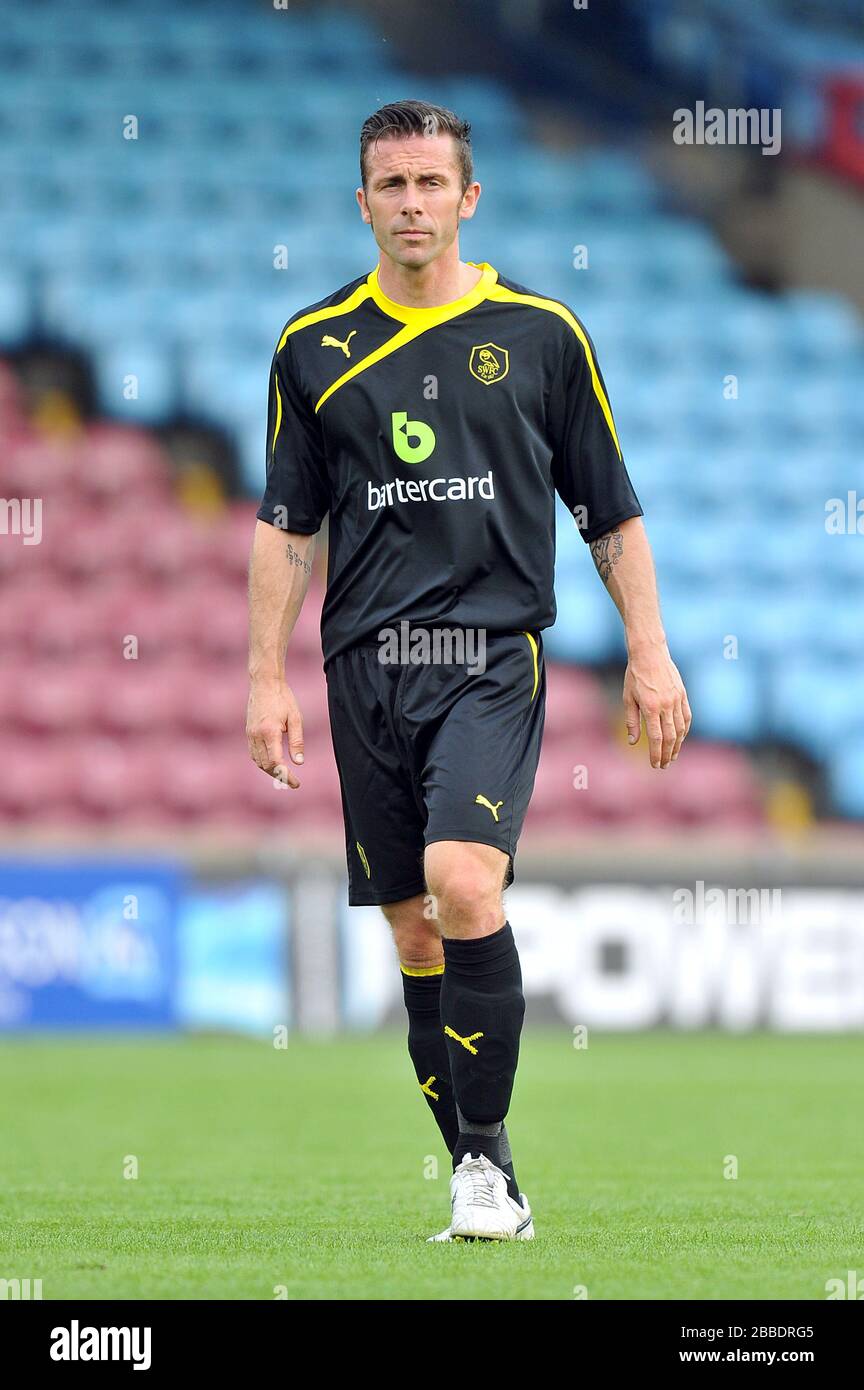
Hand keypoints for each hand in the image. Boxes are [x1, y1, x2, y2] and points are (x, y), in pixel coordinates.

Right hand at [246, 681, 304, 788]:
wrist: (264, 683)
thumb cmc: (283, 698)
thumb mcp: (296, 718)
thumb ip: (297, 742)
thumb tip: (298, 763)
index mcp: (270, 732)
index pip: (276, 762)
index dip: (285, 775)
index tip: (296, 783)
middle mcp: (257, 735)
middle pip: (265, 766)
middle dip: (278, 776)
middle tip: (292, 782)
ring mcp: (250, 734)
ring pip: (258, 761)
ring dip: (270, 771)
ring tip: (284, 774)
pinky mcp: (248, 732)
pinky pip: (254, 754)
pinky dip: (263, 762)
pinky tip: (273, 763)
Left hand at [623, 646, 690, 768]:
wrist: (650, 654)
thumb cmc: (635, 676)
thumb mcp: (628, 698)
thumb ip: (632, 721)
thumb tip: (633, 742)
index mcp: (650, 707)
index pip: (655, 738)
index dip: (656, 754)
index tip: (655, 764)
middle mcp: (666, 705)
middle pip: (670, 737)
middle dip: (667, 754)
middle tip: (664, 765)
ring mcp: (676, 699)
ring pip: (680, 729)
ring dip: (677, 745)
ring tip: (672, 756)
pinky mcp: (683, 694)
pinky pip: (687, 717)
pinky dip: (685, 730)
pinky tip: (680, 739)